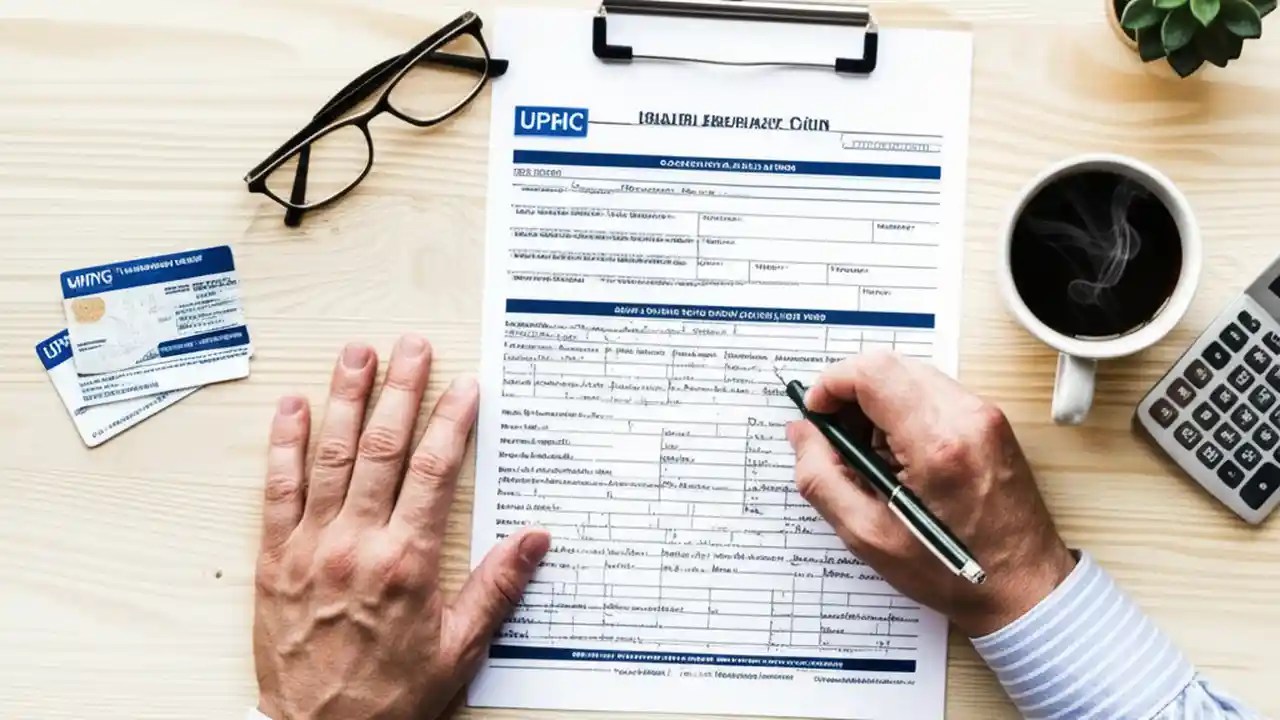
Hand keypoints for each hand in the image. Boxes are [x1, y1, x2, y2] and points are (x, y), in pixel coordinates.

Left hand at [253, 335, 550, 719]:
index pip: (434, 471)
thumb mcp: (459, 649)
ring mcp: (311, 546)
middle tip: (411, 347)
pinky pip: (278, 490)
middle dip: (400, 390)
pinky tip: (292, 408)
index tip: (465, 387)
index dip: (451, 421)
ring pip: (331, 456)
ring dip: (345, 399)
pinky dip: (285, 446)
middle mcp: (357, 543)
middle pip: (382, 448)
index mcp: (407, 561)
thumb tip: (535, 538)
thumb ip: (497, 587)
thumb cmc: (390, 697)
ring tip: (356, 354)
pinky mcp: (274, 559)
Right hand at [787, 352, 1075, 636]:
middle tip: (835, 436)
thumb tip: (802, 433)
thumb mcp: (868, 536)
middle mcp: (966, 418)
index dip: (831, 384)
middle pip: (890, 365)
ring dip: (877, 402)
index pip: (873, 373)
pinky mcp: (991, 422)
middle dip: (851, 393)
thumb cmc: (953, 573)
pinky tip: (897, 455)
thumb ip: (822, 477)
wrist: (1023, 589)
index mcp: (937, 444)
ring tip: (867, 453)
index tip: (815, 412)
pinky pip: (933, 393)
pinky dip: (903, 411)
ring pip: (911, 375)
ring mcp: (984, 416)